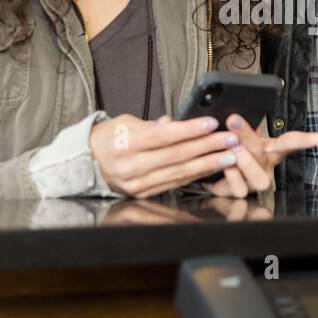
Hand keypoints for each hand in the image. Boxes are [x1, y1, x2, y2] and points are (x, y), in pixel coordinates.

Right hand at [89, 113, 242, 197]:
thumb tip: (177, 122)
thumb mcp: (125, 123)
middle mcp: (131, 166)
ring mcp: (137, 183)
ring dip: (208, 164)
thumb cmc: (108, 138)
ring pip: (179, 173)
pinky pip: (174, 184)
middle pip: (175, 156)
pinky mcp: (143, 194)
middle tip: (229, 140)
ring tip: (229, 155)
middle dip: (207, 147)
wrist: (87, 163)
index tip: (211, 123)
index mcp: (124, 144)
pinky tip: (212, 168)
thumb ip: (153, 124)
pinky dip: (195, 176)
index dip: (189, 130)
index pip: (163, 136)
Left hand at [200, 113, 317, 197]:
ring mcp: (255, 182)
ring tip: (231, 147)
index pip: (290, 142)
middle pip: (264, 153)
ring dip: (244, 160)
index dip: (304, 140)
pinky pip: (240, 189)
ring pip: (258, 177)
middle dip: (248, 135)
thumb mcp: (237, 133)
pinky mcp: (240, 192)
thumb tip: (234, 109)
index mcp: (270, 149)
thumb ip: (239, 123)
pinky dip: (232, 176)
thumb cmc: (230, 148)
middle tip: (233, 120)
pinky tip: (225, 166)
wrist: (214, 172)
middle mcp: (266, 166)